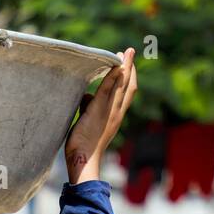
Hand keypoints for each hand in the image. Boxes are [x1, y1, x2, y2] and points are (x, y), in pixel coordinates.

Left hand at [65, 46, 137, 183]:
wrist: (84, 161)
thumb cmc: (83, 147)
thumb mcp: (87, 123)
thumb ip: (88, 107)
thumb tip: (85, 96)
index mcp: (114, 117)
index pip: (125, 94)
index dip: (127, 78)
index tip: (127, 66)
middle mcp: (116, 113)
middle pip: (128, 86)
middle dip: (130, 68)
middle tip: (130, 52)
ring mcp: (109, 111)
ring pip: (121, 85)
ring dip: (125, 66)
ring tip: (126, 52)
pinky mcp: (99, 110)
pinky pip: (107, 89)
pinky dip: (113, 76)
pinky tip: (115, 64)